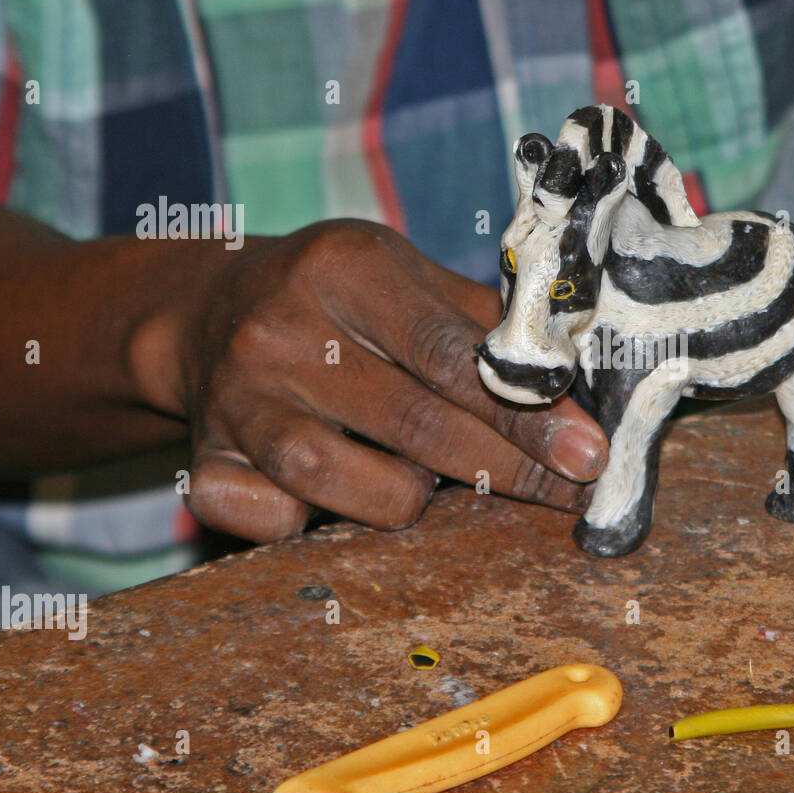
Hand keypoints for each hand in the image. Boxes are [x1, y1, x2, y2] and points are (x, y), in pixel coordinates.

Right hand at [143, 219, 606, 541]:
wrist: (207, 308)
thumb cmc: (335, 295)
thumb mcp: (404, 272)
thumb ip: (481, 322)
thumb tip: (572, 385)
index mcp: (344, 269)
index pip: (451, 354)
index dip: (527, 412)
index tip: (587, 450)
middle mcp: (281, 332)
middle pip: (414, 424)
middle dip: (506, 468)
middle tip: (566, 491)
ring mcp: (236, 400)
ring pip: (344, 483)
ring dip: (407, 496)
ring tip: (426, 476)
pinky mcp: (206, 459)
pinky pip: (273, 521)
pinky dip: (312, 522)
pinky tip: (334, 496)